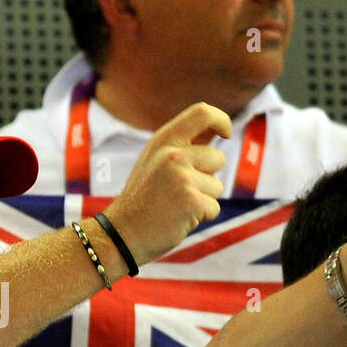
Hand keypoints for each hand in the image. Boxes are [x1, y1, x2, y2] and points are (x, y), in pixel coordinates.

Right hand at [104, 102, 229, 265]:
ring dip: (203, 200)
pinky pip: (214, 208)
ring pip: (217, 187)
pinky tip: (178, 218)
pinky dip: (201, 217)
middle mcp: (173, 154)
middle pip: (217, 158)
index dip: (221, 119)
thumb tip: (217, 130)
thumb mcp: (156, 161)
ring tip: (175, 205)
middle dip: (207, 177)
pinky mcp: (192, 202)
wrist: (121, 233)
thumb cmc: (142, 198)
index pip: (202, 113)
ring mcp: (183, 178)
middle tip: (178, 191)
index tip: (225, 133)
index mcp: (164, 139)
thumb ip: (184, 145)